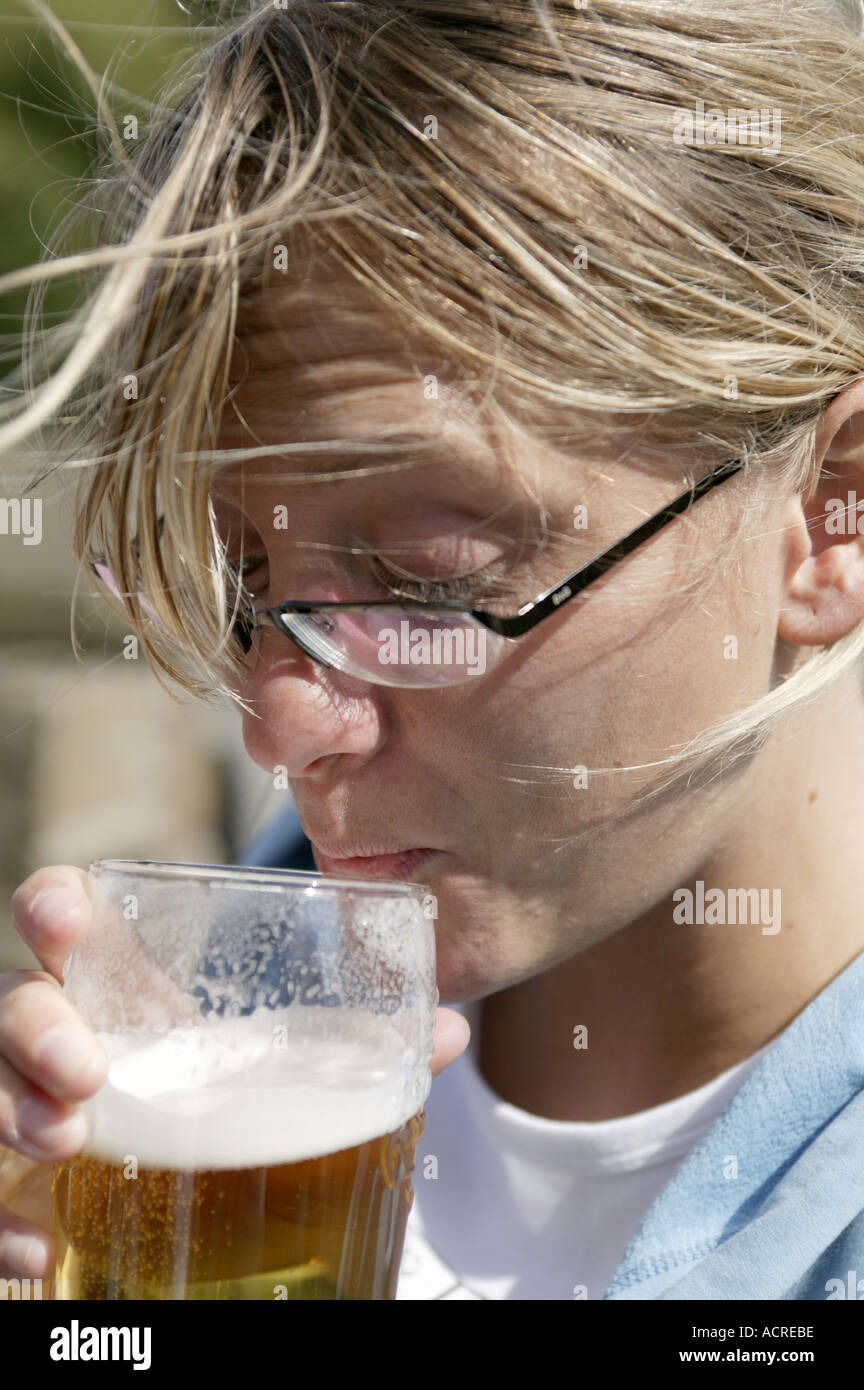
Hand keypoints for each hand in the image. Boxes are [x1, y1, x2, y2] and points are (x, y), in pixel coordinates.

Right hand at [0, 865, 469, 1282]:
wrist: (203, 1184)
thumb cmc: (229, 1097)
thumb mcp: (284, 1066)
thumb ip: (358, 1046)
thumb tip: (446, 1032)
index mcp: (127, 986)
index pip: (65, 917)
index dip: (54, 906)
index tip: (69, 922)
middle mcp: (67, 1034)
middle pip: (14, 1003)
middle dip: (32, 1024)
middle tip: (84, 1070)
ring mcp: (35, 1104)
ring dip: (9, 1105)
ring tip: (66, 1139)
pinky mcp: (23, 1182)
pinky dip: (4, 1222)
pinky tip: (38, 1246)